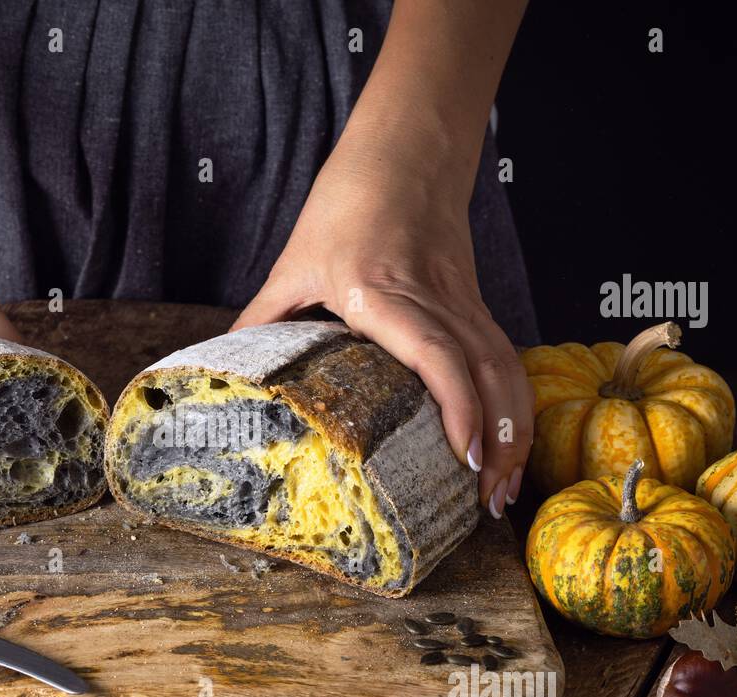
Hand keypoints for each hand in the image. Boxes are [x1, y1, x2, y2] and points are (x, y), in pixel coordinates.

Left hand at [233, 143, 532, 517]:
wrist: (404, 152)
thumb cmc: (346, 203)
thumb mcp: (293, 262)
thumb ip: (263, 319)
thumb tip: (222, 371)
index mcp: (382, 291)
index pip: (436, 352)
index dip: (457, 405)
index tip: (463, 455)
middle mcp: (434, 299)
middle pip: (484, 372)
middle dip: (496, 441)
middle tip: (489, 502)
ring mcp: (462, 301)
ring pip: (504, 368)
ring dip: (514, 430)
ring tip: (505, 489)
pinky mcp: (475, 303)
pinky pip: (504, 357)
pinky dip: (513, 404)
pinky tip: (510, 444)